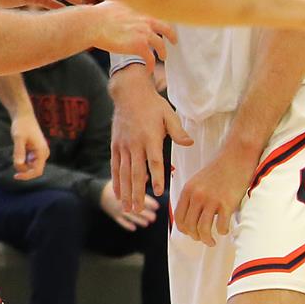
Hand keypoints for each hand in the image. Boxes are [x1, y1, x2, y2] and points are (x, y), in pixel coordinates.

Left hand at [10, 111, 47, 180]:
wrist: (24, 116)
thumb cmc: (21, 125)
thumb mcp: (18, 138)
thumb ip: (19, 151)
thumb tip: (18, 165)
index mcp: (42, 152)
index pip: (37, 171)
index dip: (27, 176)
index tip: (15, 176)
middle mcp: (43, 154)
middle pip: (34, 170)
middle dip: (23, 169)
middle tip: (13, 160)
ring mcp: (40, 153)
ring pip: (31, 166)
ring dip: (22, 164)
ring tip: (16, 152)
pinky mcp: (36, 151)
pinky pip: (30, 161)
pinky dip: (23, 160)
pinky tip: (18, 151)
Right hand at [89, 1, 175, 62]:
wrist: (93, 24)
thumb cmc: (98, 15)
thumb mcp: (115, 3)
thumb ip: (124, 5)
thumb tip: (120, 3)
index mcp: (141, 11)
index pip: (157, 17)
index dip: (162, 23)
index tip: (164, 27)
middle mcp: (146, 21)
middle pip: (166, 29)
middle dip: (172, 36)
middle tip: (174, 42)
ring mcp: (144, 34)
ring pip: (160, 46)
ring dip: (162, 52)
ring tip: (162, 57)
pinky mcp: (140, 46)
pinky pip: (150, 58)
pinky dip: (151, 65)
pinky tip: (149, 69)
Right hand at [98, 181, 156, 229]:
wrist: (96, 192)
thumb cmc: (113, 185)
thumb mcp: (122, 179)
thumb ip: (134, 179)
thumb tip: (147, 175)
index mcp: (124, 193)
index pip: (137, 198)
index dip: (148, 203)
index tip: (156, 206)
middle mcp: (121, 202)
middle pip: (134, 208)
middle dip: (144, 214)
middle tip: (154, 217)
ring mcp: (116, 209)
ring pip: (128, 216)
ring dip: (138, 220)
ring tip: (147, 223)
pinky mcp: (113, 215)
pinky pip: (119, 221)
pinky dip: (126, 225)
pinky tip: (133, 228)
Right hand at [109, 66, 191, 212]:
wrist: (129, 93)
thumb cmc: (153, 105)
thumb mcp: (169, 115)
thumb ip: (178, 131)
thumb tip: (189, 143)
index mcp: (150, 138)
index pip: (154, 162)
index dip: (157, 178)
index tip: (159, 192)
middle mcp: (135, 144)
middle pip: (136, 173)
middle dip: (137, 193)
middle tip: (139, 210)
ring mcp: (123, 146)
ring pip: (124, 173)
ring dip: (126, 192)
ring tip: (128, 208)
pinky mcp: (115, 146)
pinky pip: (115, 167)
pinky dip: (117, 181)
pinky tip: (118, 194)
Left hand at [173, 144, 256, 245]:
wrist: (237, 156)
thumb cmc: (221, 168)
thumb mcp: (199, 180)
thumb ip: (193, 195)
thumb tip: (193, 214)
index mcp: (188, 190)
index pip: (179, 218)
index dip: (184, 230)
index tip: (192, 233)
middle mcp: (197, 196)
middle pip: (189, 226)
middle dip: (195, 237)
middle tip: (203, 239)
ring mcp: (211, 200)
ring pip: (203, 229)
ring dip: (207, 239)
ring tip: (212, 241)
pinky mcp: (227, 203)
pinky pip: (221, 225)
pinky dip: (223, 231)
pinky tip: (225, 230)